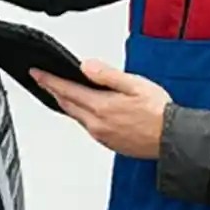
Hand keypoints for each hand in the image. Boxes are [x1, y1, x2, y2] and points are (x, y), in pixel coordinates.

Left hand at [31, 60, 171, 158]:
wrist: (172, 140)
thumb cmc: (158, 112)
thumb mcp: (135, 85)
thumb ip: (108, 75)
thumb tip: (87, 67)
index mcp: (101, 107)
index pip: (66, 90)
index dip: (49, 80)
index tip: (37, 73)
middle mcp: (97, 124)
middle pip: (67, 104)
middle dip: (53, 90)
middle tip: (42, 80)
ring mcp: (102, 135)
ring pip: (76, 116)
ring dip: (66, 103)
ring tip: (60, 91)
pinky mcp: (109, 143)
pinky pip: (87, 126)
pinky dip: (80, 114)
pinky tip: (84, 109)